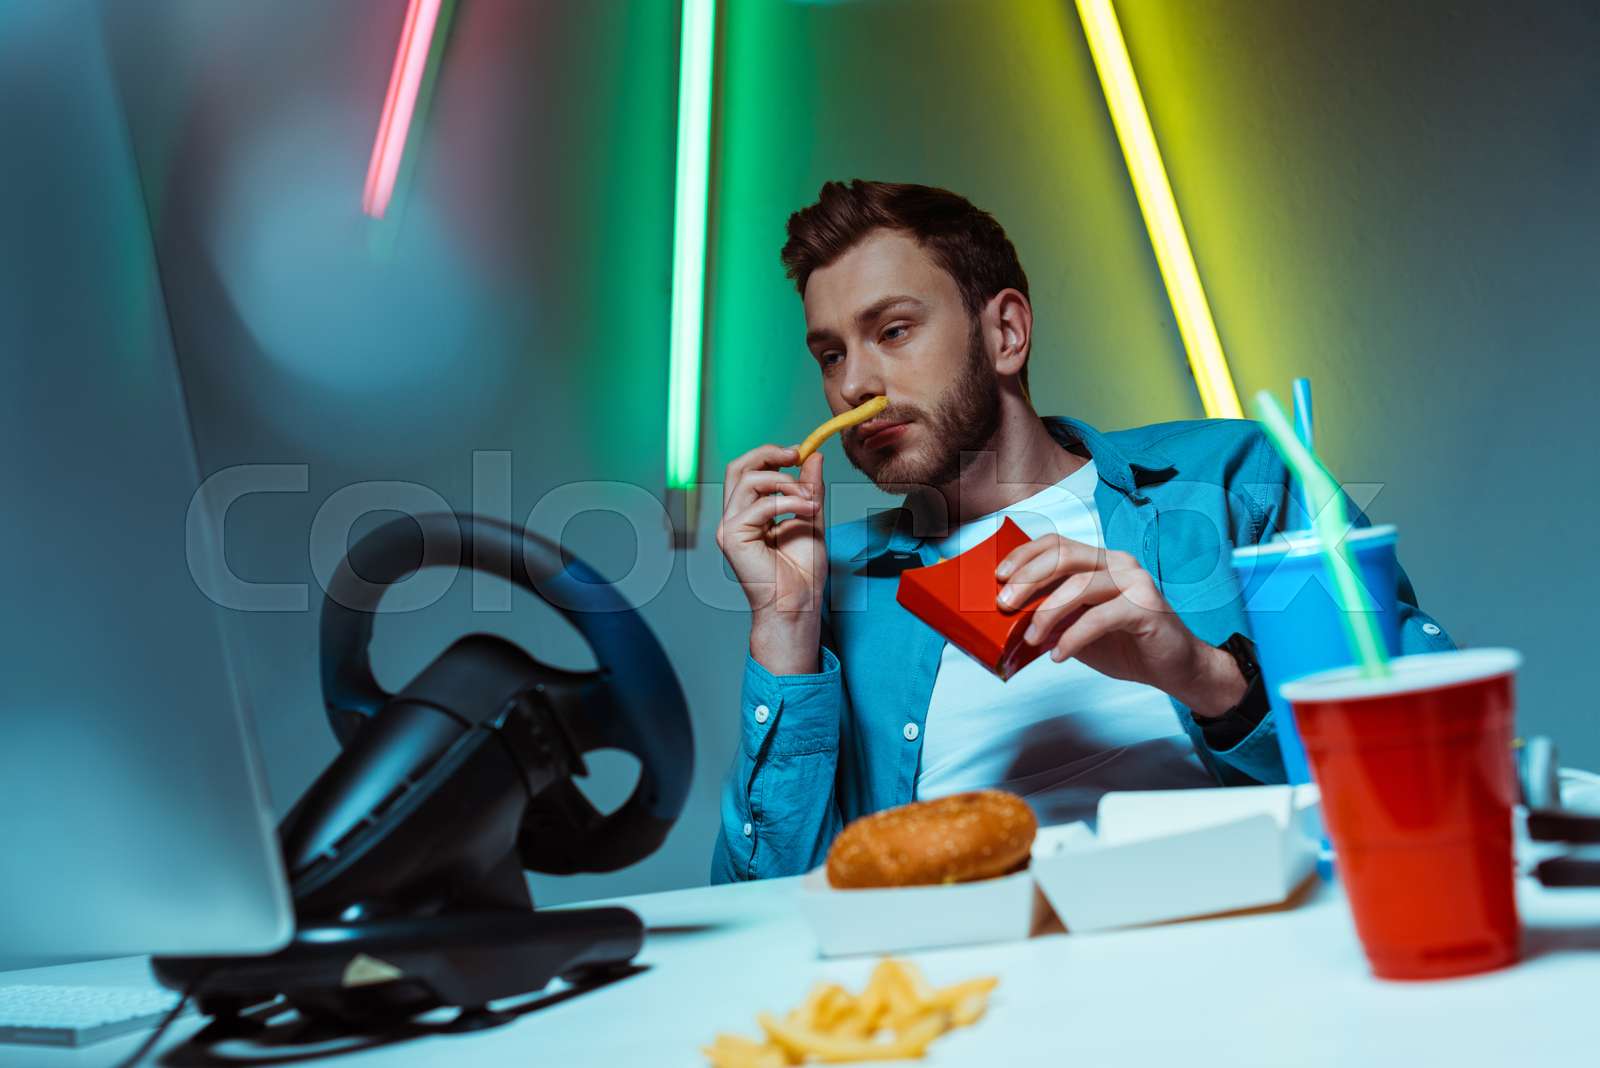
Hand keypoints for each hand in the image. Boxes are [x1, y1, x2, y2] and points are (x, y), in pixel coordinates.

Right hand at [715, 444, 827, 674]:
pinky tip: (809, 511)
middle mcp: (734, 518)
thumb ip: (809, 488)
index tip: (799, 452)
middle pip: (738, 467)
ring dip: (786, 482)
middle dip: (768, 454)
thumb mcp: (811, 518)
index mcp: (749, 513)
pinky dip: (790, 502)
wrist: (799, 604)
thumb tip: (814, 457)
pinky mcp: (732, 538)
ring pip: (748, 480)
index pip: (748, 471)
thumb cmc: (803, 574)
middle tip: (796, 454)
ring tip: (810, 499)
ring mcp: (729, 528)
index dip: (770, 455)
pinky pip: (760, 505)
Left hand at [995, 535, 1245, 716]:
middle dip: (1028, 578)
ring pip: (1079, 584)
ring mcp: (1135, 581)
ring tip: (1031, 639)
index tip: (999, 576)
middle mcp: (1118, 563)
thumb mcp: (1078, 627)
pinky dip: (1073, 637)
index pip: (1056, 544)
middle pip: (1064, 556)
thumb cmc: (1126, 645)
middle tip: (1005, 604)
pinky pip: (1099, 617)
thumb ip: (1053, 616)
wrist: (1175, 669)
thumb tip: (1010, 618)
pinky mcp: (1146, 606)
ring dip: (1047, 613)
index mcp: (1100, 562)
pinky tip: (1059, 655)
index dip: (1024, 555)